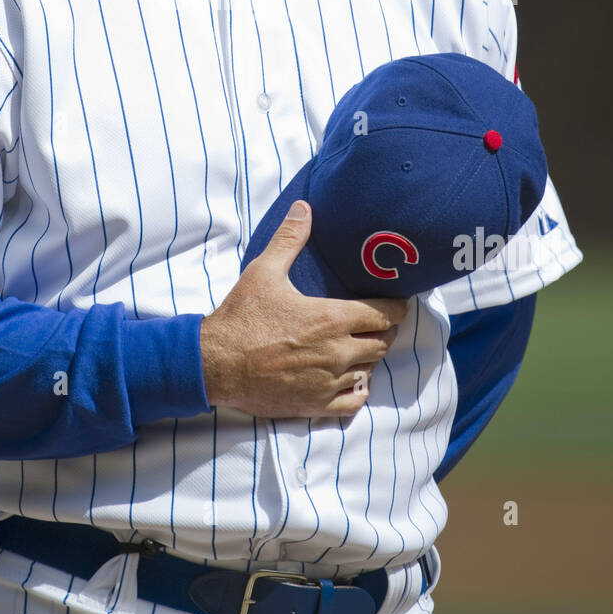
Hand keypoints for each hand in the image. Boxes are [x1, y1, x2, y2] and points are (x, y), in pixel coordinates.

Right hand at [200, 200, 407, 418]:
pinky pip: (354, 401)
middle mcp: (337, 352)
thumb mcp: (264, 272)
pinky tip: (350, 379)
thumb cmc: (241, 317)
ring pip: (370, 371)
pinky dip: (358, 390)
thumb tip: (304, 208)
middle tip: (376, 323)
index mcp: (331, 318)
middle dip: (384, 331)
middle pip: (382, 342)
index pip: (385, 314)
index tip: (396, 303)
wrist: (216, 364)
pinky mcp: (316, 404)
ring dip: (369, 358)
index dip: (395, 307)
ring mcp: (328, 381)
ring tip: (359, 347)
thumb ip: (289, 239)